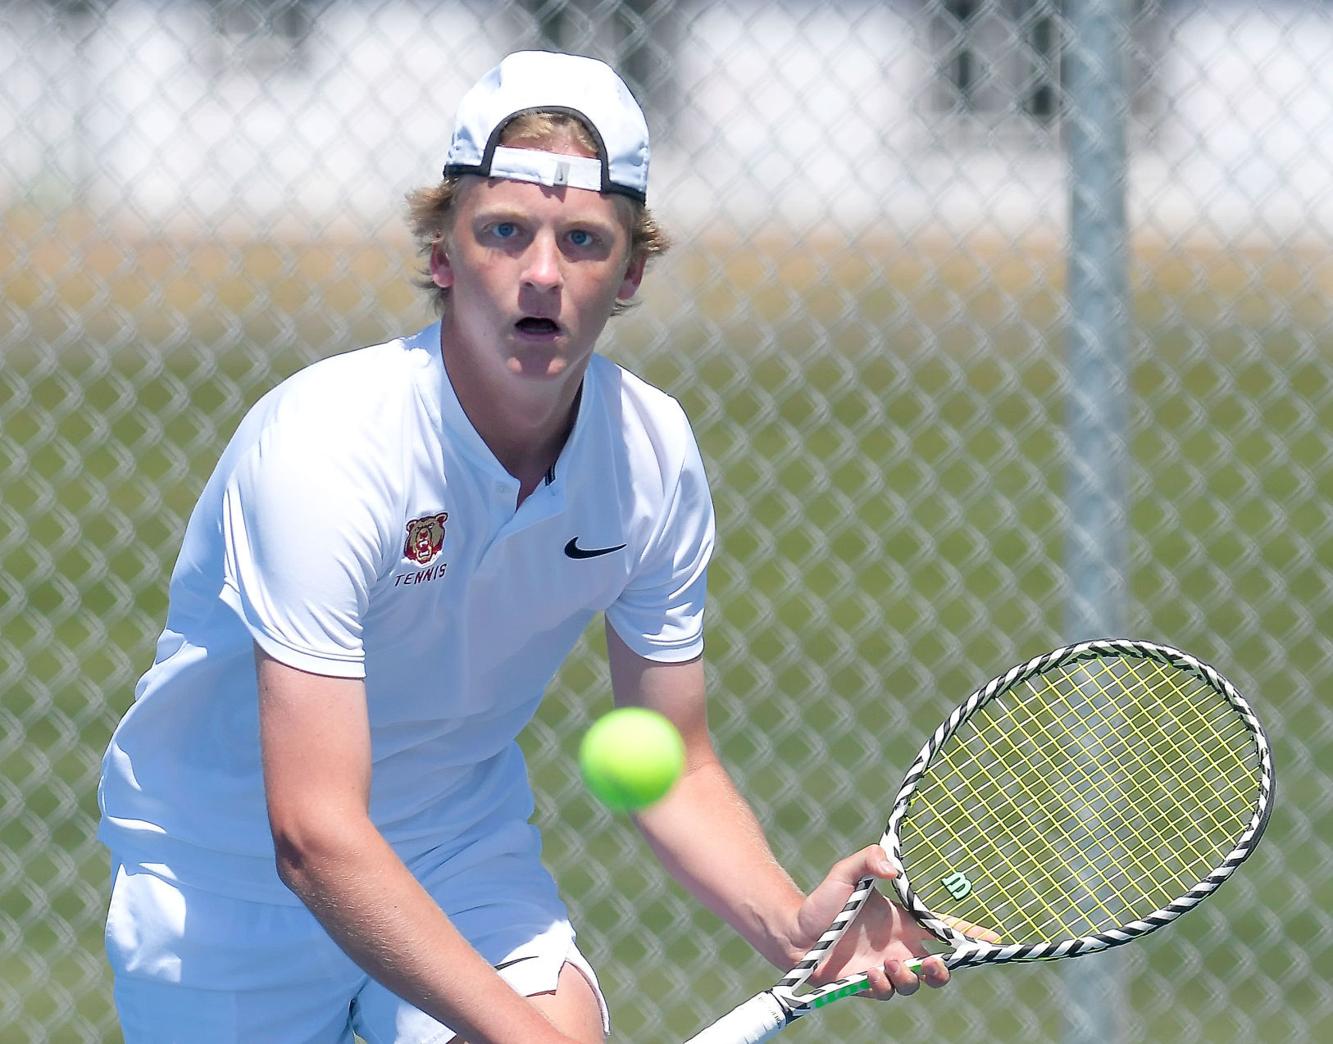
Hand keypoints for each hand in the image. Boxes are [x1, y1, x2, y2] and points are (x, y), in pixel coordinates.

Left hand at [792, 845, 997, 999]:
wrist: (794, 930)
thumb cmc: (824, 900)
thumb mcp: (847, 872)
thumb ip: (869, 860)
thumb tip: (894, 870)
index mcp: (902, 923)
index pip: (943, 930)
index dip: (969, 936)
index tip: (993, 940)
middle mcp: (898, 947)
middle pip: (939, 967)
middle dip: (945, 970)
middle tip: (934, 963)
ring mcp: (884, 968)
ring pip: (916, 983)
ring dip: (910, 977)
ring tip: (889, 963)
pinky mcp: (867, 985)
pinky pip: (888, 993)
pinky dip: (885, 985)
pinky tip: (870, 973)